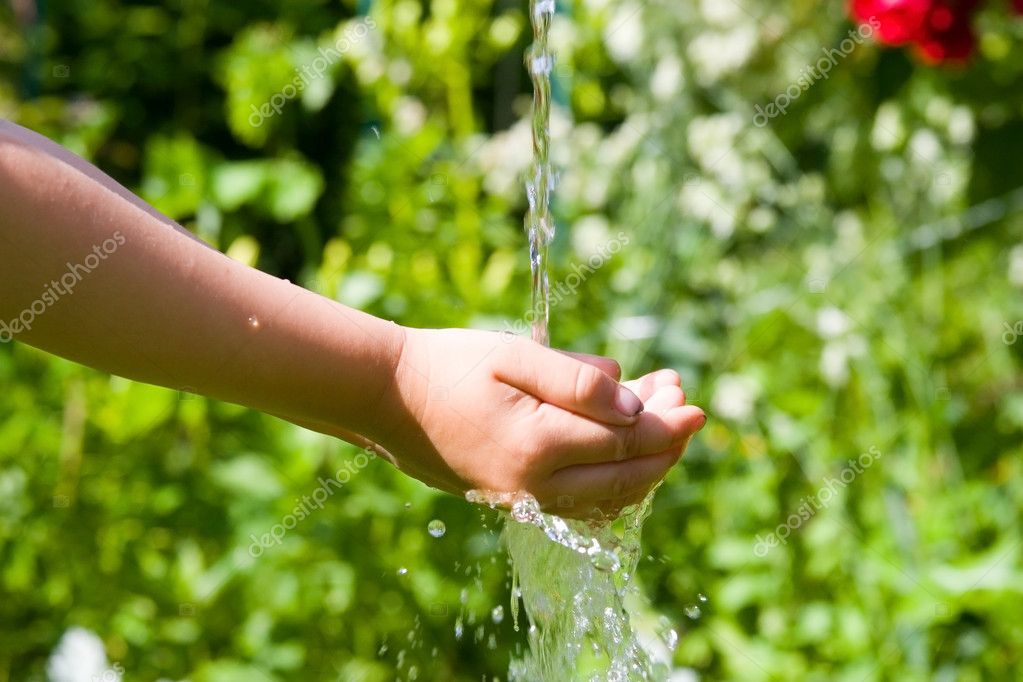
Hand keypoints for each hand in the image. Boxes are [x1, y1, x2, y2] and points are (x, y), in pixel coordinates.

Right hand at [361, 327, 705, 515]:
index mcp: (538, 445)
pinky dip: (610, 485)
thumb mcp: (514, 356)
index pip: (625, 442)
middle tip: (687, 411)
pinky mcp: (511, 501)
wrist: (387, 399)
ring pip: (604, 498)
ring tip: (659, 424)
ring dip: (641, 465)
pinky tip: (620, 459)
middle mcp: (534, 486)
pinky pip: (578, 506)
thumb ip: (576, 380)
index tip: (696, 406)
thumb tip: (633, 401)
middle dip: (663, 446)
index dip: (666, 425)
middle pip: (624, 478)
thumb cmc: (448, 365)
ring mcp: (521, 500)